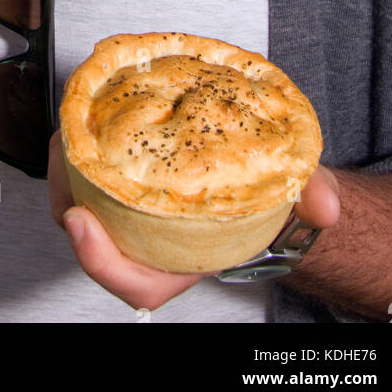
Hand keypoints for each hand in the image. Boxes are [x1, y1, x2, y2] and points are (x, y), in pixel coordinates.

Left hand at [49, 135, 340, 310]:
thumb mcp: (290, 195)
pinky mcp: (114, 173)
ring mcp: (123, 205)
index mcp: (177, 257)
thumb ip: (310, 197)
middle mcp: (143, 234)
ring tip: (75, 125)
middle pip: (84, 227)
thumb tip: (323, 203)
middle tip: (69, 152)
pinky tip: (85, 112)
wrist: (256, 179)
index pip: (129, 279)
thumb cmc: (262, 195)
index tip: (81, 222)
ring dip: (68, 161)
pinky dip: (79, 141)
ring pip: (75, 192)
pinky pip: (82, 165)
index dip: (97, 259)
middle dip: (68, 192)